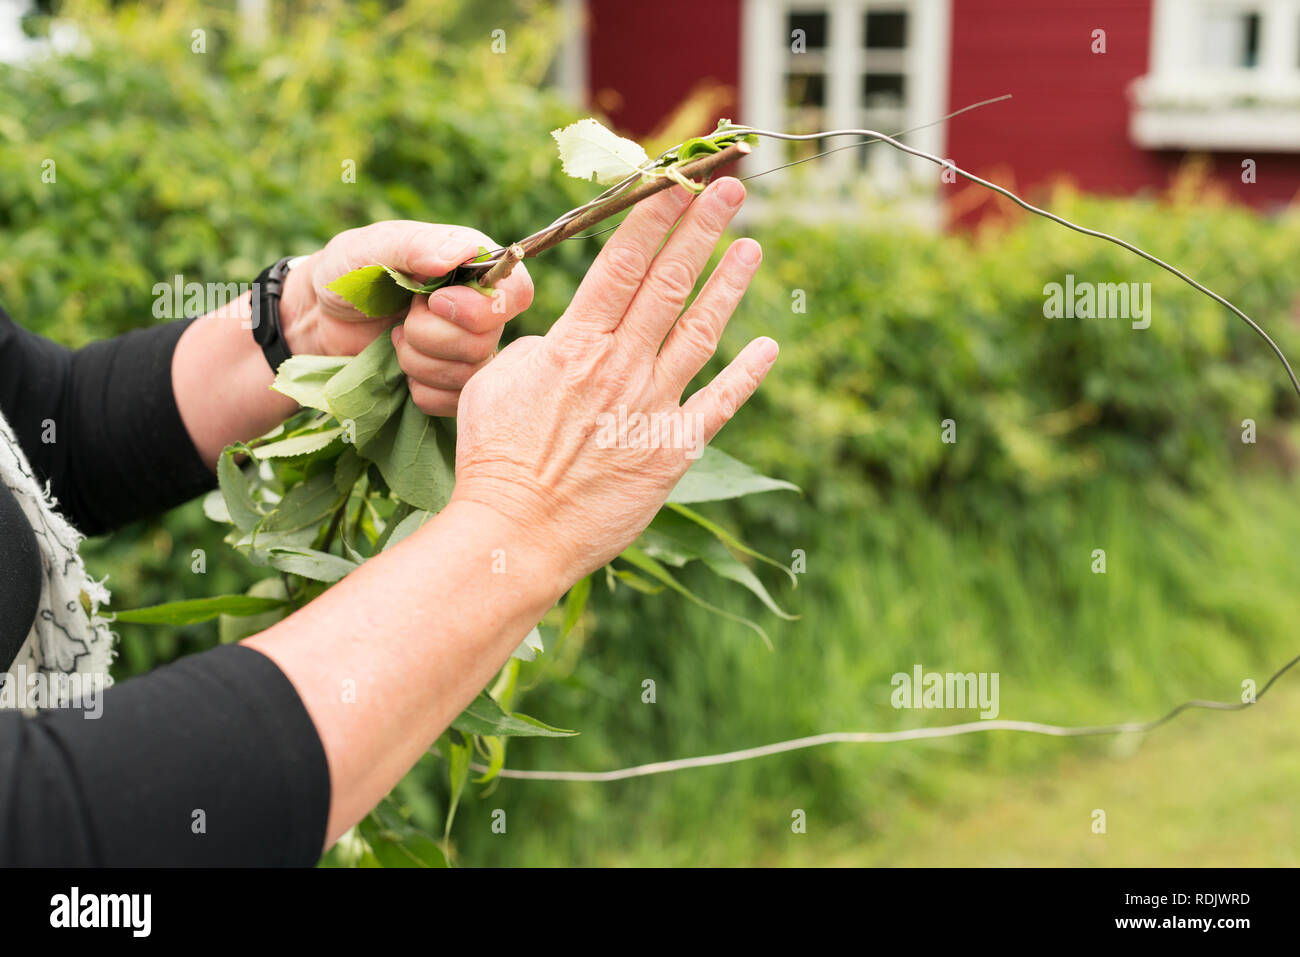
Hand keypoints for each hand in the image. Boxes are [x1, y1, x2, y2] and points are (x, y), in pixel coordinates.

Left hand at [279, 220, 533, 415]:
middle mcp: (481, 309)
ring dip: (420, 362)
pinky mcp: (453, 384)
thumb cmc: (346, 272)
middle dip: (432, 336)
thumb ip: (413, 245)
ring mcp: (469, 350)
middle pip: (488, 340)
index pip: (518, 292)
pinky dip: (421, 390)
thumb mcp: (370, 248)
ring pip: (469, 374)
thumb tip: (457, 255)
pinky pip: (454, 402)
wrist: (319, 320)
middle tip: (402, 319)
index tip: (436, 302)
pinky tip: (401, 370)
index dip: (482, 307)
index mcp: (474, 266)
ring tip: (395, 340)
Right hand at [450, 177, 777, 578]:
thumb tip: (560, 338)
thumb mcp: (495, 382)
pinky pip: (719, 404)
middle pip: (667, 282)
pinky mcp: (672, 450)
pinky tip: (768, 346)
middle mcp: (620, 366)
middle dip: (700, 228)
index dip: (653, 217)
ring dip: (728, 285)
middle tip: (729, 187)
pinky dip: (747, 374)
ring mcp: (652, 407)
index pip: (621, 264)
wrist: (517, 532)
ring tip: (752, 246)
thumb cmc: (494, 458)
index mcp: (574, 344)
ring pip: (700, 331)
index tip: (676, 179)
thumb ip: (536, 348)